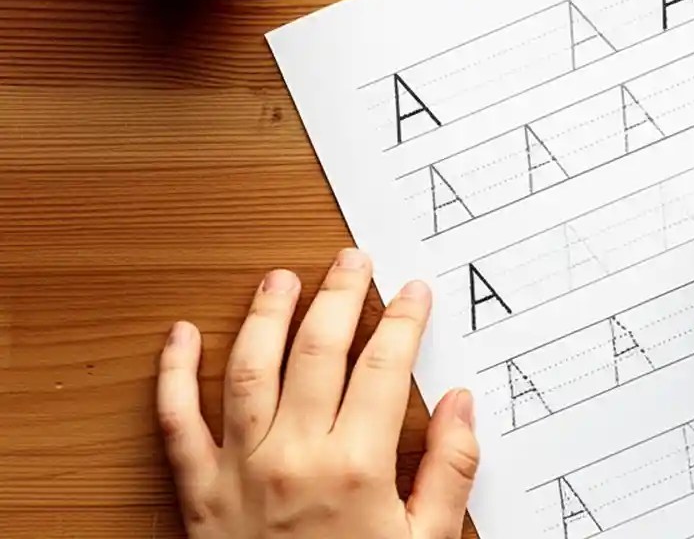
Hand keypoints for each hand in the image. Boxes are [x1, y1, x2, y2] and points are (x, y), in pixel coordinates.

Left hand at [156, 248, 478, 538]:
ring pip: (249, 368)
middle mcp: (294, 456)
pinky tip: (182, 335)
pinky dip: (173, 374)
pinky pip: (176, 421)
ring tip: (281, 279)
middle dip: (339, 295)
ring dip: (265, 314)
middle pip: (317, 350)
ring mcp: (239, 470)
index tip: (411, 293)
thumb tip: (461, 405)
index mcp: (356, 467)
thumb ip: (449, 471)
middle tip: (352, 262)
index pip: (384, 366)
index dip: (401, 319)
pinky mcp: (197, 492)